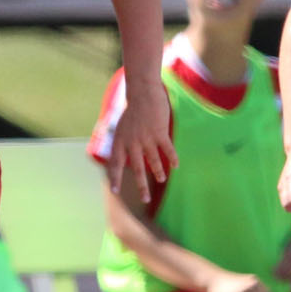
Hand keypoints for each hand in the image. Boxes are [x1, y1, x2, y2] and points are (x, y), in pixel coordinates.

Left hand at [108, 75, 174, 202]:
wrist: (142, 92)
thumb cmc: (133, 109)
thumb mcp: (122, 126)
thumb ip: (123, 142)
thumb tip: (124, 156)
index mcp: (120, 141)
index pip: (116, 164)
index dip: (115, 177)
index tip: (115, 191)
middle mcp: (132, 142)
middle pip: (137, 169)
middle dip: (141, 185)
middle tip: (145, 199)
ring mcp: (146, 138)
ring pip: (153, 161)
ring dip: (158, 172)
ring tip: (161, 180)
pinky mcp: (159, 132)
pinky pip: (167, 150)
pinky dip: (172, 158)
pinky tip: (176, 166)